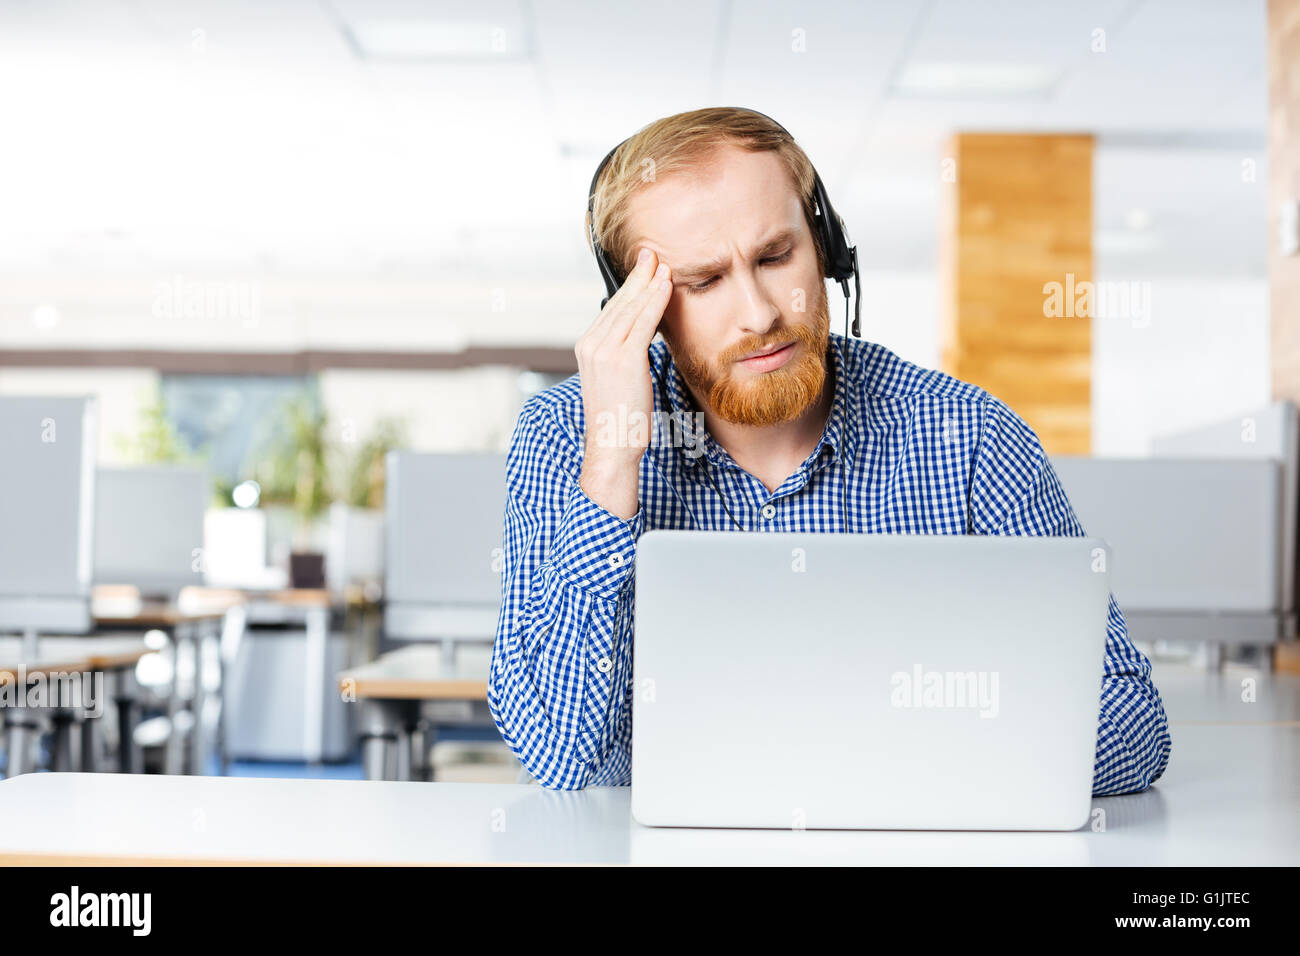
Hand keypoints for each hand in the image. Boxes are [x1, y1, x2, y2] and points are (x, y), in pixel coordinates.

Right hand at [574, 247, 672, 518]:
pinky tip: (666, 285)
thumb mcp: (616, 380)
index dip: (630, 287)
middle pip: (620, 302)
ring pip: (631, 307)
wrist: (612, 445)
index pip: (612, 309)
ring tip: (663, 264)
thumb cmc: (620, 419)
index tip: (643, 268)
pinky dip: (655, 300)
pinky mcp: (622, 358)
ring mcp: (604, 350)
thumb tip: (641, 339)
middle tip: (653, 253)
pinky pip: (643, 322)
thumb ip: (623, 355)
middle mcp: (590, 344)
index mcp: (587, 347)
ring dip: (649, 283)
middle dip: (638, 276)